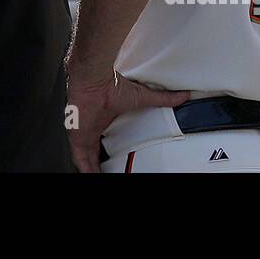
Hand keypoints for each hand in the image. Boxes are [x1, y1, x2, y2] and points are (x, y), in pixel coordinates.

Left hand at [66, 72, 188, 172]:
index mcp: (104, 121)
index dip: (108, 153)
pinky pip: (80, 161)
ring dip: (94, 170)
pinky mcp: (78, 139)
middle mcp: (92, 129)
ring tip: (100, 177)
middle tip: (110, 172)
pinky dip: (85, 170)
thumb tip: (181, 96)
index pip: (104, 142)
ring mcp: (84, 134)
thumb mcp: (142, 97)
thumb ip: (162, 98)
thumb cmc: (112, 85)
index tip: (118, 160)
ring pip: (87, 160)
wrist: (95, 81)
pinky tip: (90, 176)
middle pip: (95, 154)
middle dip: (100, 165)